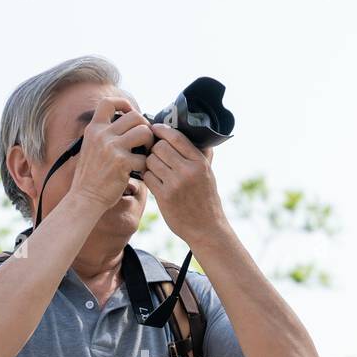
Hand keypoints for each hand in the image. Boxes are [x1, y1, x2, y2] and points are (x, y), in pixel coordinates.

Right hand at [69, 97, 152, 210]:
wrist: (85, 198)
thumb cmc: (90, 177)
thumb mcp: (90, 148)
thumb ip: (104, 135)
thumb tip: (126, 125)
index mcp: (94, 129)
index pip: (108, 102)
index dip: (123, 103)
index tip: (130, 113)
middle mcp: (102, 135)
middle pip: (135, 116)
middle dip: (145, 127)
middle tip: (145, 140)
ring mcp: (112, 148)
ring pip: (144, 132)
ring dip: (150, 143)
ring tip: (145, 153)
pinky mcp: (122, 163)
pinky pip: (144, 158)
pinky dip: (146, 166)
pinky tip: (141, 172)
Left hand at [143, 123, 226, 242]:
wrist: (206, 228)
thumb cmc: (206, 199)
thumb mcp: (209, 174)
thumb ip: (201, 155)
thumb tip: (194, 133)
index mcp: (199, 162)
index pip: (176, 137)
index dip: (162, 130)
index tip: (155, 128)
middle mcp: (188, 171)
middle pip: (159, 147)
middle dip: (154, 149)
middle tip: (155, 154)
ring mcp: (175, 184)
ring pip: (151, 161)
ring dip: (149, 163)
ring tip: (155, 169)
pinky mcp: (164, 197)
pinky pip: (147, 177)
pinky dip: (148, 177)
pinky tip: (154, 180)